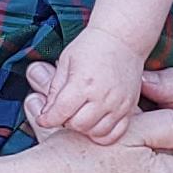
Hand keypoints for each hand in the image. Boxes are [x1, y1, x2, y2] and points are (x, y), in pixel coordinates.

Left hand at [32, 23, 144, 143]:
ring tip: (81, 115)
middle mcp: (102, 96)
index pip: (60, 113)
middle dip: (66, 121)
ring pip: (96, 132)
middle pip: (78, 125)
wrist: (122, 38)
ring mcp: (118, 103)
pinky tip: (96, 123)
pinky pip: (115, 133)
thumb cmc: (92, 45)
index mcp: (83, 82)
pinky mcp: (129, 107)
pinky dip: (103, 134)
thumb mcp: (66, 62)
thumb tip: (47, 113)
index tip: (43, 119)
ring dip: (84, 128)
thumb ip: (55, 89)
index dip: (47, 119)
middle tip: (65, 111)